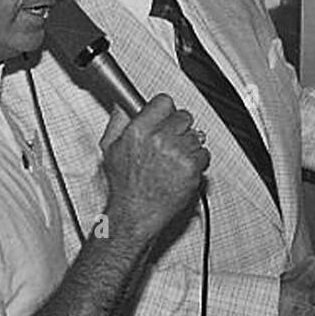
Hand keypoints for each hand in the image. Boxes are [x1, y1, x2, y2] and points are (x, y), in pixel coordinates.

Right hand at [101, 94, 209, 243]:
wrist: (135, 213)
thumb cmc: (124, 186)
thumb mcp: (110, 149)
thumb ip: (118, 121)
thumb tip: (123, 105)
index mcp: (139, 131)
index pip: (164, 102)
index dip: (165, 110)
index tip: (165, 116)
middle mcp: (159, 139)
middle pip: (184, 117)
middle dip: (178, 128)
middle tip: (170, 142)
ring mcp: (177, 153)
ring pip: (196, 136)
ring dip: (188, 146)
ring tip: (173, 160)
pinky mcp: (191, 167)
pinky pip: (204, 154)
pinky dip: (197, 161)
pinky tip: (181, 170)